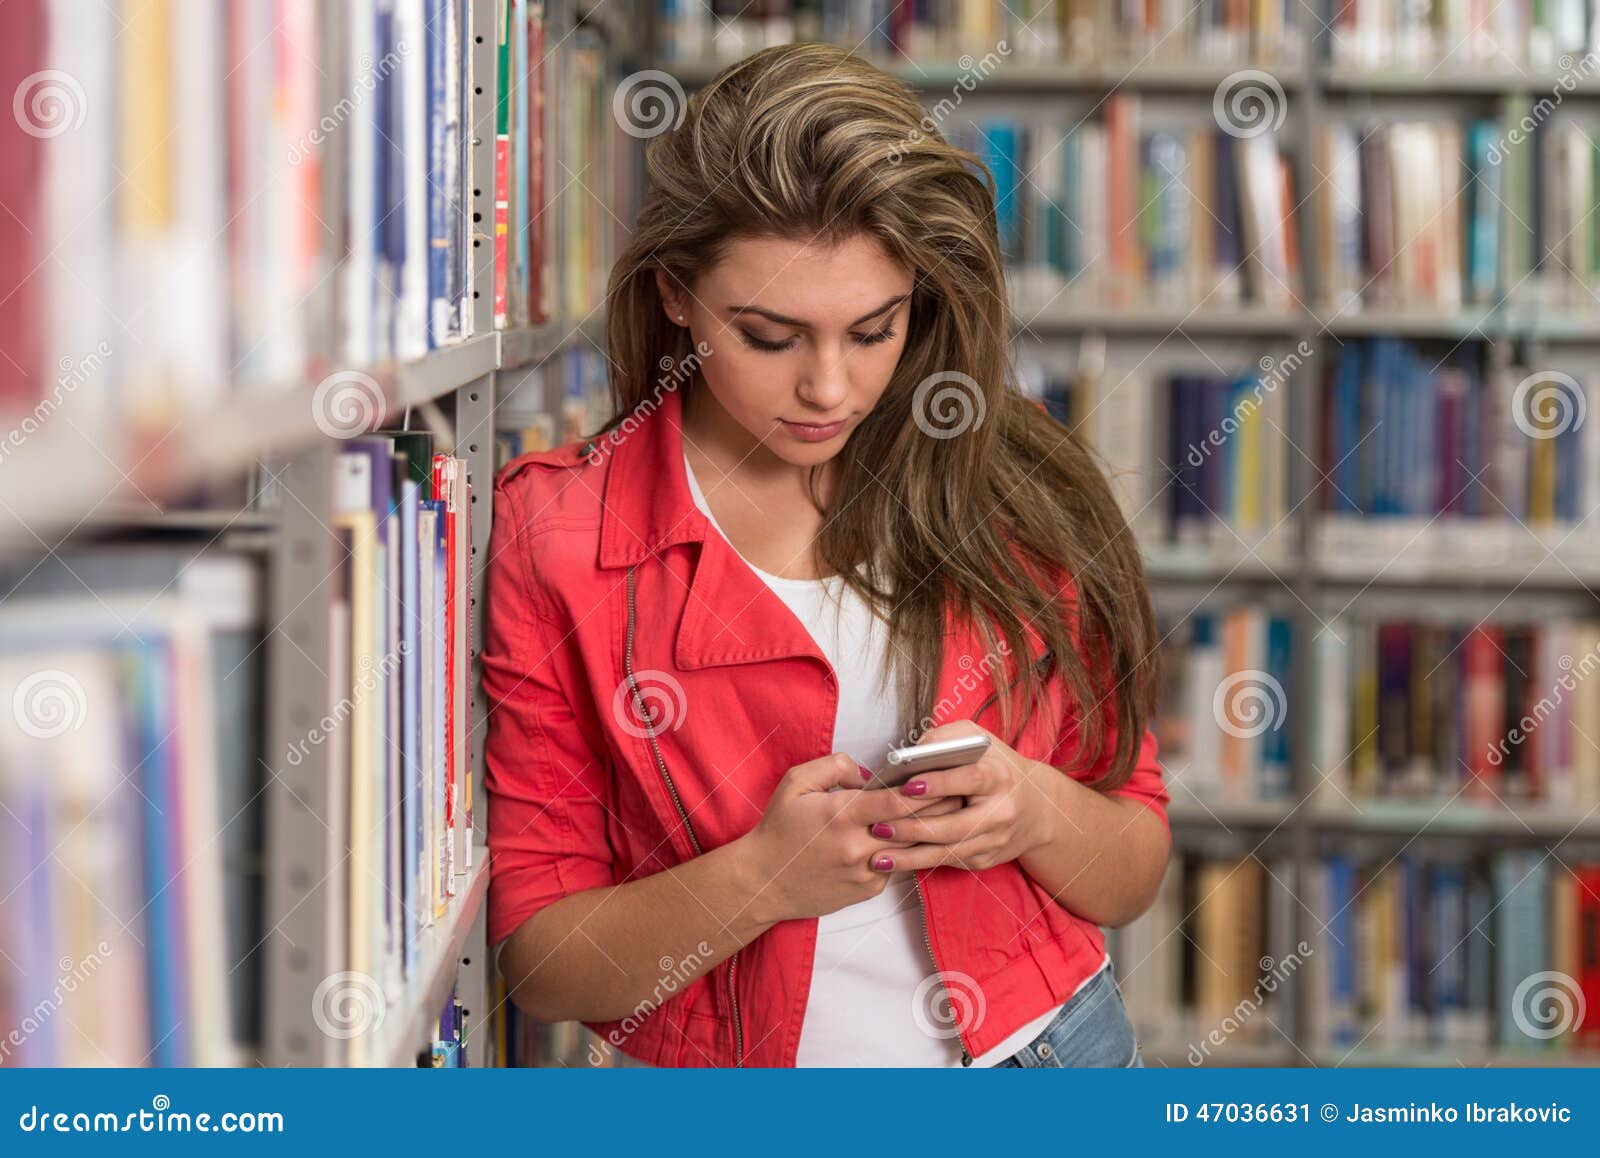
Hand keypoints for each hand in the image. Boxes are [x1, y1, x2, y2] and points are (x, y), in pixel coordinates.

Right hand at [737, 752, 940, 921]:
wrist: (763, 882)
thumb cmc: (778, 830)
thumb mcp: (795, 783)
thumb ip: (835, 766)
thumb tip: (867, 772)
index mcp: (842, 814)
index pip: (898, 800)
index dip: (926, 788)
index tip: (944, 777)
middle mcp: (858, 846)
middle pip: (914, 826)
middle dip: (939, 808)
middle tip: (958, 794)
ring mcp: (865, 872)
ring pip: (910, 849)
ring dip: (927, 833)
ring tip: (944, 815)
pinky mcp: (867, 890)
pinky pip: (894, 867)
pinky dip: (900, 853)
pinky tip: (900, 841)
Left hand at [864, 722, 1055, 872]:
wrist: (1038, 808)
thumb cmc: (997, 767)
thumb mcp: (979, 742)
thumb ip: (947, 738)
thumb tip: (912, 750)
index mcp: (999, 777)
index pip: (969, 780)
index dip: (939, 784)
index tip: (908, 786)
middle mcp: (1001, 812)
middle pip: (954, 826)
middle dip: (913, 828)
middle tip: (877, 826)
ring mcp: (994, 841)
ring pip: (948, 852)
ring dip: (910, 856)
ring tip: (877, 855)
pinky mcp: (985, 859)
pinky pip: (949, 862)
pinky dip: (919, 863)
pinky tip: (893, 862)